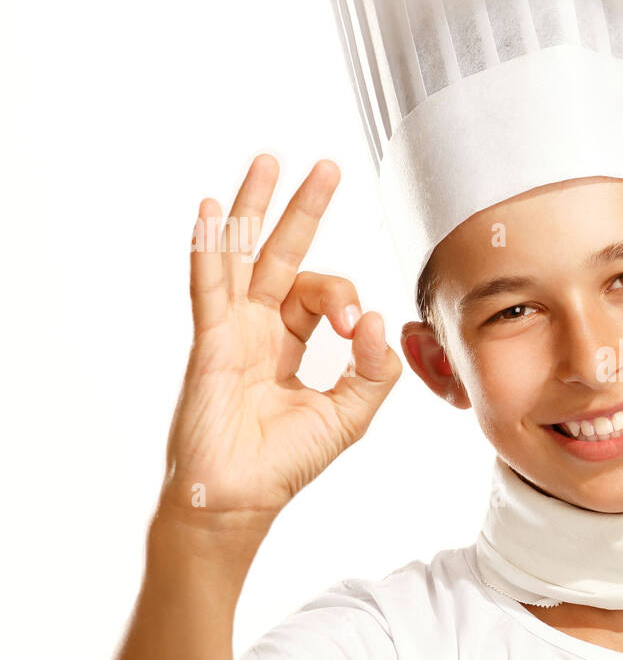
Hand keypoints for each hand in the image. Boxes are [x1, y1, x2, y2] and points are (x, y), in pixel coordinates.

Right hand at [158, 155, 401, 528]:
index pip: (322, 297)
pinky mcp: (211, 344)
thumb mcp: (349, 413)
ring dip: (255, 208)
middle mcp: (258, 329)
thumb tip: (376, 318)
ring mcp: (230, 332)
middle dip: (304, 210)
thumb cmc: (286, 462)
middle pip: (281, 255)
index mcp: (289, 343)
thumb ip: (373, 369)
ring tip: (270, 161)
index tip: (357, 328)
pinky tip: (214, 210)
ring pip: (243, 256)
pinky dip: (212, 249)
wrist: (241, 499)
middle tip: (328, 167)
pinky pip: (210, 287)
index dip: (346, 300)